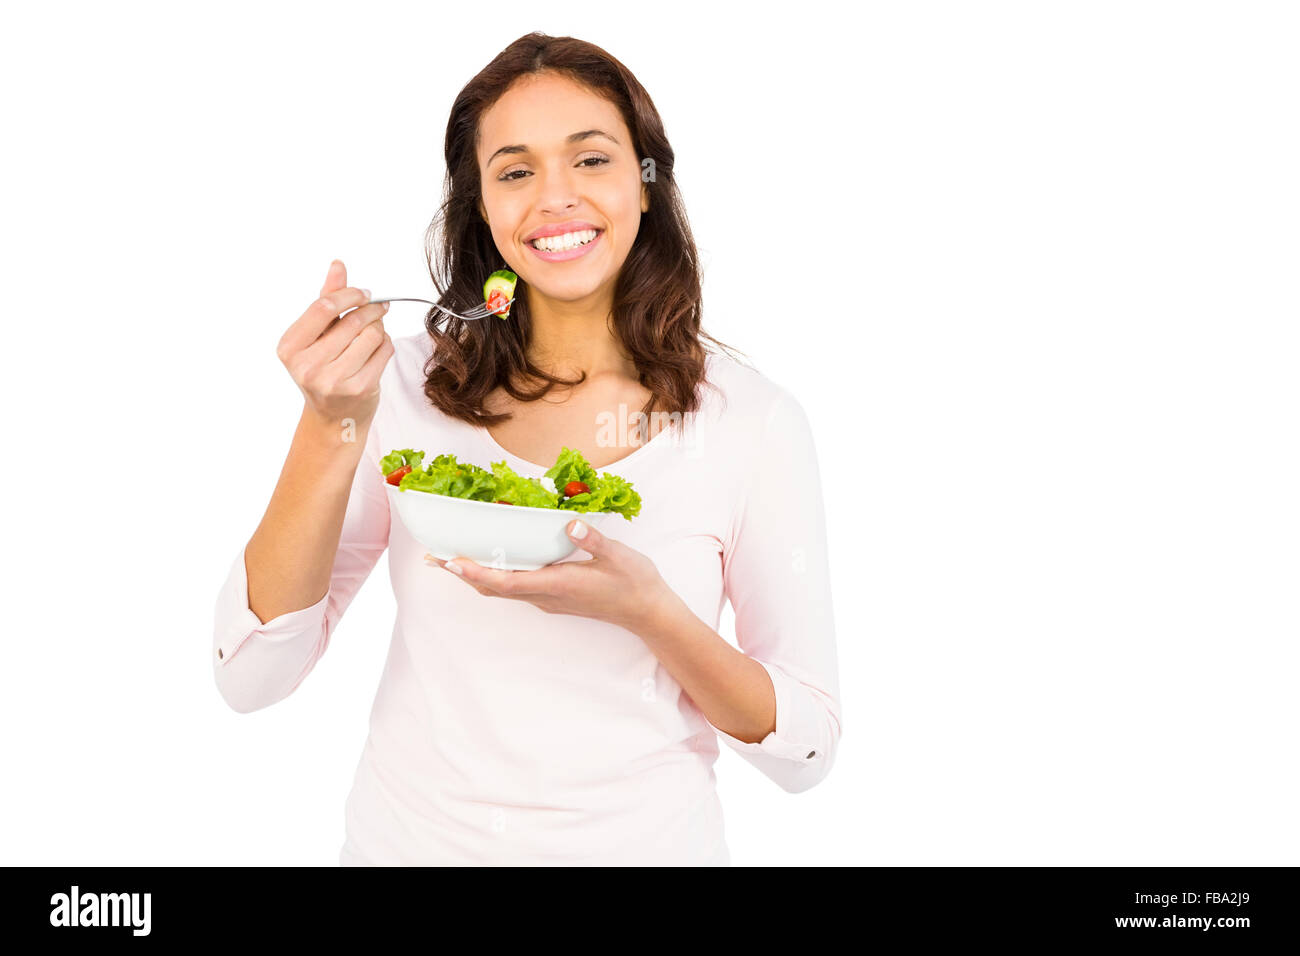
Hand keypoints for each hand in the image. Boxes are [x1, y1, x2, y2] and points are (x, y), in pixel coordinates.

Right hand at [276, 259, 393, 427]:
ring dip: (379, 328)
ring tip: (372, 334)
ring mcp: (334, 380)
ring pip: (373, 334)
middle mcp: (308, 366)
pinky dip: (386, 345)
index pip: (324, 306)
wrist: (335, 417)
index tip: (364, 293)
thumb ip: (327, 299)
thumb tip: (338, 265)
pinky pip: (384, 351)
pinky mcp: (360, 389)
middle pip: (353, 320)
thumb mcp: (317, 335)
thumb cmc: (324, 370)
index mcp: (290, 348)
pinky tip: (376, 351)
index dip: (349, 294)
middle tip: (378, 308)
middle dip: (371, 310)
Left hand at [425, 518, 677, 631]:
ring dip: (475, 577)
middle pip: (493, 588)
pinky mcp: (553, 597)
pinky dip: (494, 577)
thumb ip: (592, 540)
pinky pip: (515, 588)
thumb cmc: (634, 582)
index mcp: (557, 585)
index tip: (450, 562)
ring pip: (502, 590)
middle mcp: (546, 596)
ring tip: (452, 560)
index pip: (506, 581)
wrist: (648, 611)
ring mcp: (548, 599)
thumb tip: (568, 524)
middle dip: (463, 574)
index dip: (475, 573)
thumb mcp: (618, 555)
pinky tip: (491, 563)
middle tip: (434, 558)